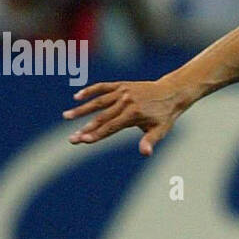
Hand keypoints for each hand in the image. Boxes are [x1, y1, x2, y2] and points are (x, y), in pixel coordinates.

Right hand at [63, 78, 188, 155]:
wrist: (172, 92)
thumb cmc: (165, 115)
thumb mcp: (160, 130)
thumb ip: (150, 141)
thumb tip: (145, 153)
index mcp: (134, 114)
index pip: (111, 127)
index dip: (96, 134)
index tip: (82, 140)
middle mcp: (126, 101)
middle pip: (101, 117)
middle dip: (85, 128)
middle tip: (71, 138)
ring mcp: (123, 91)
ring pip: (99, 102)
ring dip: (82, 109)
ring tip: (66, 116)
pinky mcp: (121, 85)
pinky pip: (103, 87)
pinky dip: (90, 91)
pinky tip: (77, 97)